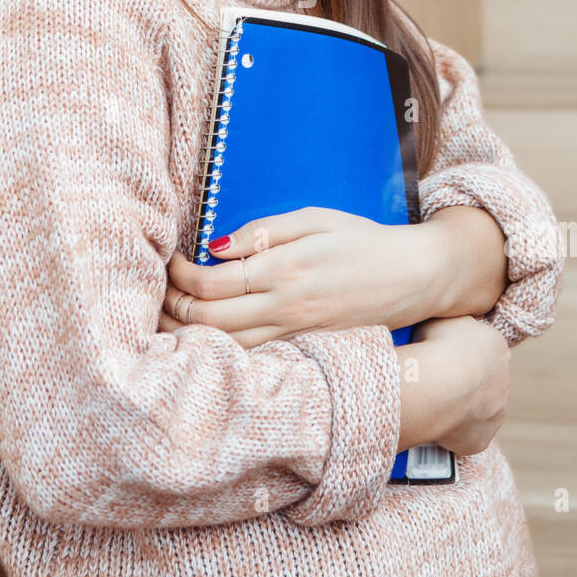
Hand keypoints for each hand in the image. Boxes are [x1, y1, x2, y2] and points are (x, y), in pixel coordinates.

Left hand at [158, 206, 447, 348]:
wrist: (414, 278)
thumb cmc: (363, 241)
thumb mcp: (315, 219)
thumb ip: (262, 231)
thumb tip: (215, 246)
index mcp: (285, 270)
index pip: (211, 283)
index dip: (180, 275)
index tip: (172, 261)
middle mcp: (286, 309)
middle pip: (209, 320)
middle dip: (175, 307)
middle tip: (162, 291)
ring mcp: (295, 335)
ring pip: (226, 347)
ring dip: (190, 335)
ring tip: (172, 317)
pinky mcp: (304, 350)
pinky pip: (251, 358)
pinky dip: (220, 352)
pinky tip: (206, 340)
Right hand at [408, 315, 510, 455]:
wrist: (439, 384)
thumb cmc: (438, 346)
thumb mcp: (444, 318)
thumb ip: (452, 325)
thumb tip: (448, 328)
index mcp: (497, 347)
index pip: (482, 350)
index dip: (460, 353)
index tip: (442, 355)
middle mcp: (503, 380)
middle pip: (484, 382)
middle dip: (464, 382)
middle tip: (437, 381)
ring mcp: (496, 412)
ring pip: (479, 410)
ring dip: (461, 408)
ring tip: (433, 404)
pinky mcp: (481, 438)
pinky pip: (467, 435)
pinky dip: (453, 432)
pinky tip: (435, 424)